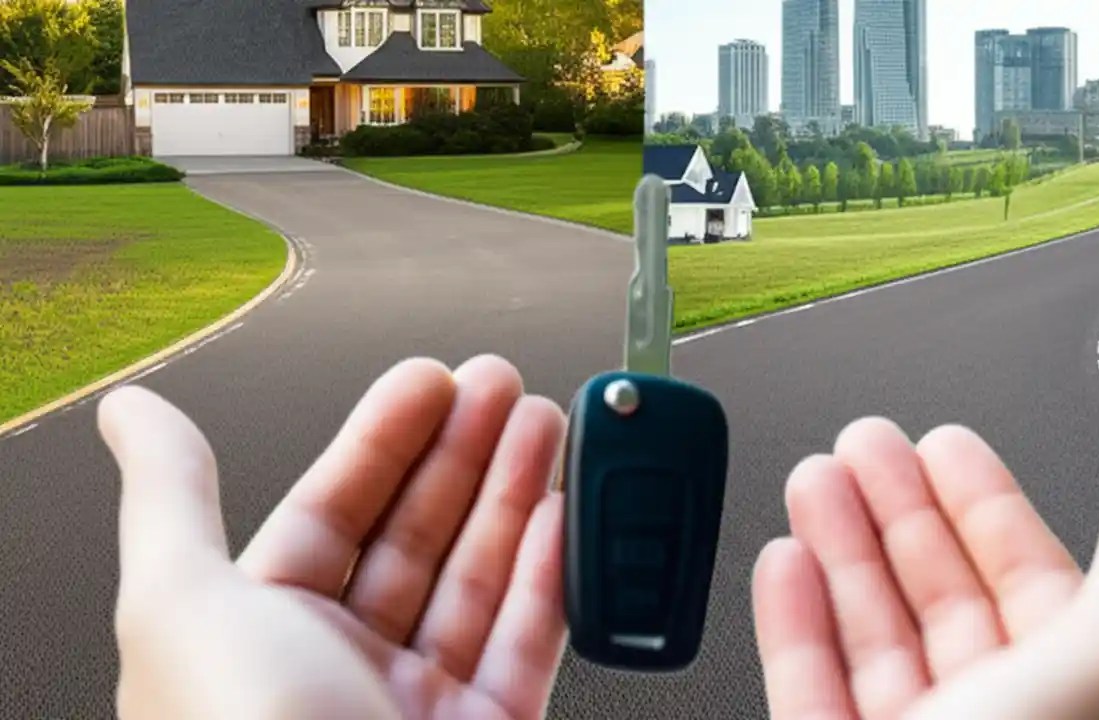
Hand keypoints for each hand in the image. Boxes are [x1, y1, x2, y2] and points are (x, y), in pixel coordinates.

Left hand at [100, 356, 568, 719]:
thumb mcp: (183, 610)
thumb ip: (171, 499)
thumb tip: (130, 414)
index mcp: (255, 640)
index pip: (330, 511)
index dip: (383, 437)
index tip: (430, 379)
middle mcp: (336, 674)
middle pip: (415, 534)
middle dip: (462, 451)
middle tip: (501, 385)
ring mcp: (418, 709)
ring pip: (479, 578)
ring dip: (516, 495)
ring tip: (544, 423)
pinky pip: (529, 641)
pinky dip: (553, 575)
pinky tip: (566, 516)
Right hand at [754, 418, 1098, 719]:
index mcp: (1074, 693)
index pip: (1027, 572)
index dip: (982, 499)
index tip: (944, 444)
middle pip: (939, 591)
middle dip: (896, 508)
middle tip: (864, 444)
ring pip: (871, 631)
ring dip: (840, 549)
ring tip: (817, 483)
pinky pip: (811, 688)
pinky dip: (793, 622)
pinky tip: (785, 567)